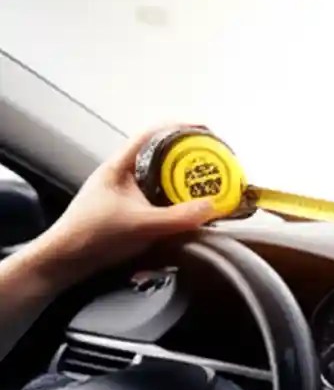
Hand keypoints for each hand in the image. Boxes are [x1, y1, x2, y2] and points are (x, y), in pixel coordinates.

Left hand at [31, 124, 218, 283]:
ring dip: (184, 179)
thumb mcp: (141, 225)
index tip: (207, 131)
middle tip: (214, 162)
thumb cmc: (92, 236)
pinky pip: (158, 197)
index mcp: (120, 166)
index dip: (181, 127)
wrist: (63, 262)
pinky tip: (190, 210)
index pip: (153, 134)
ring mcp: (124, 193)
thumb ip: (178, 217)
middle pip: (161, 154)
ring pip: (160, 177)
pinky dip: (176, 198)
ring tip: (208, 184)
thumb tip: (213, 206)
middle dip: (189, 155)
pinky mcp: (127, 211)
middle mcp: (123, 175)